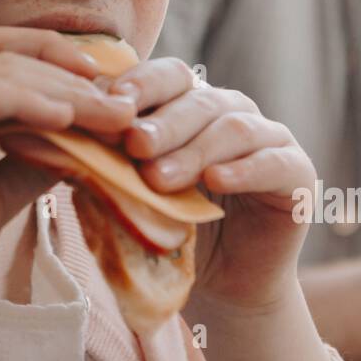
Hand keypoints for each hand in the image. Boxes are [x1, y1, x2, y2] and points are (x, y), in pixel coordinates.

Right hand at [0, 26, 137, 331]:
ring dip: (62, 90)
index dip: (50, 58)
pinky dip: (27, 101)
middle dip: (69, 76)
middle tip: (123, 104)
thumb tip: (79, 138)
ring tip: (109, 115)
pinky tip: (67, 116)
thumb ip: (26, 160)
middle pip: (0, 55)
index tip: (105, 84)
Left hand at [103, 58, 316, 310]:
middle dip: (163, 123)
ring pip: (233, 128)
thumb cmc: (173, 229)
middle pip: (198, 100)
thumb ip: (112, 163)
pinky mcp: (298, 172)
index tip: (112, 102)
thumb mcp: (136, 191)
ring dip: (194, 151)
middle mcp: (232, 110)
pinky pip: (273, 163)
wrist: (222, 283)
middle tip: (133, 145)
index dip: (142, 84)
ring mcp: (269, 137)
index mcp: (191, 104)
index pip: (169, 76)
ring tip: (160, 179)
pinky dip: (244, 171)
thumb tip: (63, 142)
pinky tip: (216, 183)